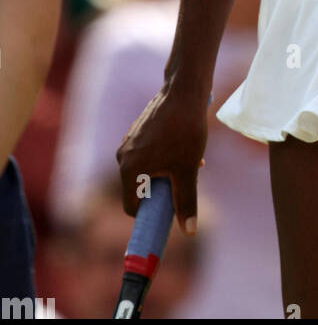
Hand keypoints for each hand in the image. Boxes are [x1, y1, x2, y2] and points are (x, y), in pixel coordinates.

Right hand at [117, 83, 208, 234]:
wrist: (184, 91)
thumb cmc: (186, 131)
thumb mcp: (188, 170)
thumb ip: (186, 202)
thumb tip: (189, 232)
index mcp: (129, 170)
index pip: (131, 207)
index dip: (150, 214)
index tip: (169, 212)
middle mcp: (122, 157)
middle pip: (139, 189)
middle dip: (162, 190)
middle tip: (184, 182)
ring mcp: (128, 142)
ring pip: (144, 170)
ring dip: (164, 173)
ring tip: (189, 162)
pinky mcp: (136, 131)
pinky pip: (145, 155)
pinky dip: (162, 158)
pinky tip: (183, 148)